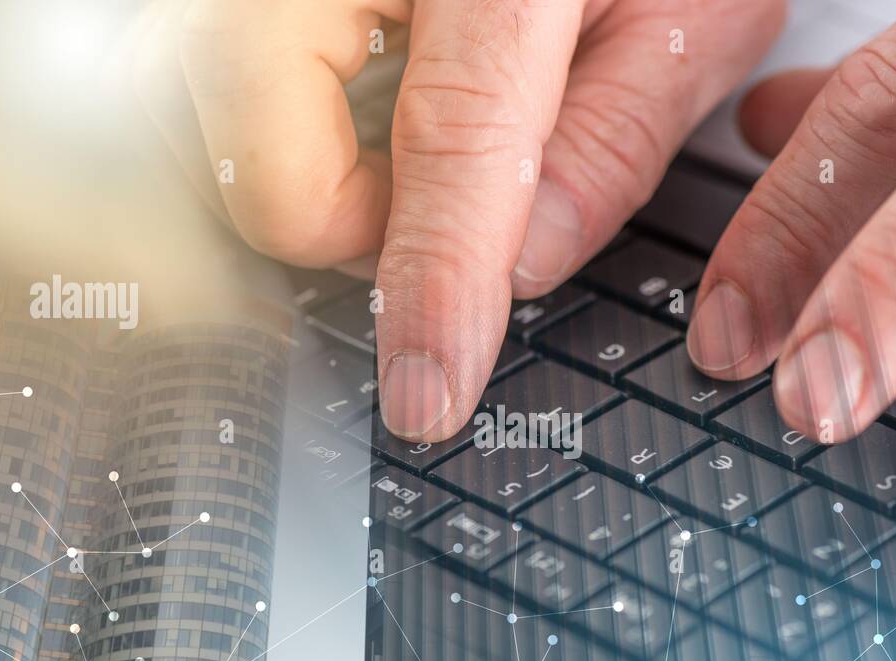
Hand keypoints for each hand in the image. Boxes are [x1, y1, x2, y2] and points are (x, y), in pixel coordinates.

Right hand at [128, 0, 786, 438]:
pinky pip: (205, 79)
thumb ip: (615, 139)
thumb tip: (521, 268)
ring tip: (394, 125)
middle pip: (265, 148)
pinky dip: (272, 121)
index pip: (450, 144)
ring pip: (203, 119)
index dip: (434, 284)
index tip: (427, 388)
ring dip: (302, 169)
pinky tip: (352, 88)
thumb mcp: (692, 3)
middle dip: (343, 222)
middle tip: (426, 194)